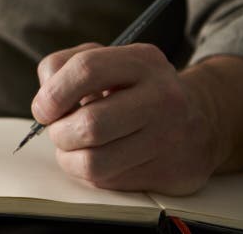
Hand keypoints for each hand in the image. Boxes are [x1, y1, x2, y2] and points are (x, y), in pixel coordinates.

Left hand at [32, 43, 220, 194]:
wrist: (199, 120)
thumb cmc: (134, 89)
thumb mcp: (105, 61)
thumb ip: (64, 67)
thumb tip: (44, 101)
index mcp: (142, 61)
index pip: (86, 69)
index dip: (54, 93)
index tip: (43, 109)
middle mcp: (163, 97)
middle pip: (90, 124)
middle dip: (60, 132)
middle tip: (59, 130)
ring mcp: (171, 137)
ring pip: (95, 162)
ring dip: (69, 158)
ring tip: (73, 146)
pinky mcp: (172, 173)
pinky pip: (109, 182)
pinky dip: (91, 173)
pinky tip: (99, 158)